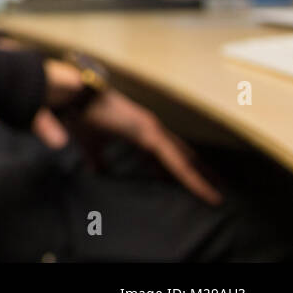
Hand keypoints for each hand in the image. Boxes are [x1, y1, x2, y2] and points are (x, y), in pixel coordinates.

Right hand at [77, 88, 222, 205]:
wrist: (73, 97)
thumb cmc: (83, 117)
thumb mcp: (92, 145)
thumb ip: (98, 160)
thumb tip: (98, 173)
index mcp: (140, 132)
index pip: (167, 153)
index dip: (181, 168)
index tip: (194, 183)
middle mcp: (151, 128)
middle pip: (182, 155)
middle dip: (200, 172)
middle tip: (218, 188)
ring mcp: (152, 129)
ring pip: (183, 159)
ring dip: (200, 177)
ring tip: (215, 194)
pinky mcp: (149, 133)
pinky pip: (175, 161)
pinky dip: (189, 177)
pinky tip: (200, 188)